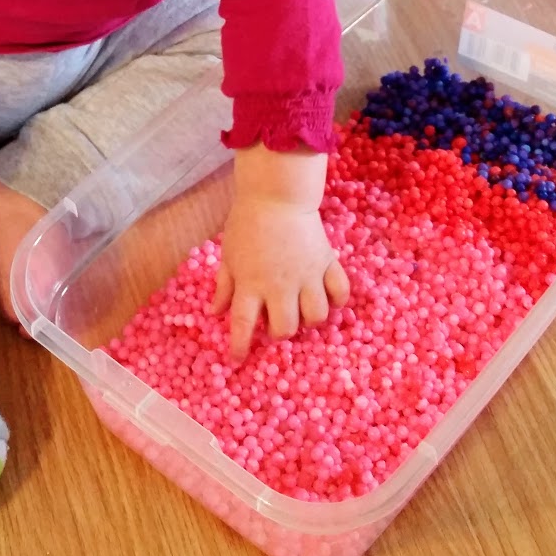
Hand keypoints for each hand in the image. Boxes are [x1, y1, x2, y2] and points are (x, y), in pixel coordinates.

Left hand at [212, 147, 349, 360]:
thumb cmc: (246, 224)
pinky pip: (340, 291)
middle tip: (276, 321)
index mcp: (251, 284)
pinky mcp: (327, 263)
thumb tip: (215, 312)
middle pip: (285, 329)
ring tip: (302, 309)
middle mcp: (280, 285)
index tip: (238, 359)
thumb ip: (224, 285)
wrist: (277, 196)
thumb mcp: (228, 255)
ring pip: (316, 316)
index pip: (243, 325)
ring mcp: (307, 275)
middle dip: (280, 333)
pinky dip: (337, 299)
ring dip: (309, 319)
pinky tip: (328, 296)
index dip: (240, 346)